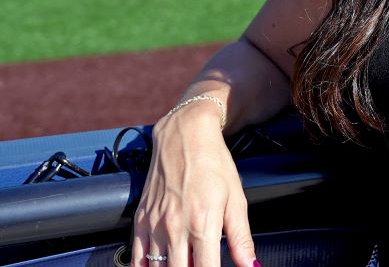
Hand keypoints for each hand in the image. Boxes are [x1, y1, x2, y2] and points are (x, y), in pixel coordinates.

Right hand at [132, 106, 256, 266]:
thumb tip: (252, 266)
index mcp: (203, 224)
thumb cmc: (214, 164)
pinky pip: (136, 258)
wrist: (185, 135)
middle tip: (200, 265)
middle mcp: (176, 228)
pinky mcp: (141, 220)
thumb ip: (241, 238)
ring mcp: (155, 225)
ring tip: (184, 264)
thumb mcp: (236, 199)